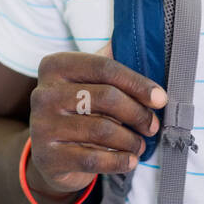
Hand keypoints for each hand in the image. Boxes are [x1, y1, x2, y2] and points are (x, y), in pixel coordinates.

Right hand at [27, 43, 167, 194]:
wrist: (49, 155)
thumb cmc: (78, 111)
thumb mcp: (87, 82)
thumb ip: (108, 64)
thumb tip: (142, 42)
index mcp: (55, 66)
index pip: (104, 67)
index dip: (137, 82)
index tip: (160, 98)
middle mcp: (43, 93)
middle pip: (106, 97)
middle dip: (137, 113)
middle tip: (152, 125)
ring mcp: (42, 126)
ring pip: (102, 130)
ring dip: (131, 140)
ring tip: (140, 144)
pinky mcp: (48, 157)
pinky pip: (93, 159)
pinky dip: (119, 161)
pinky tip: (130, 160)